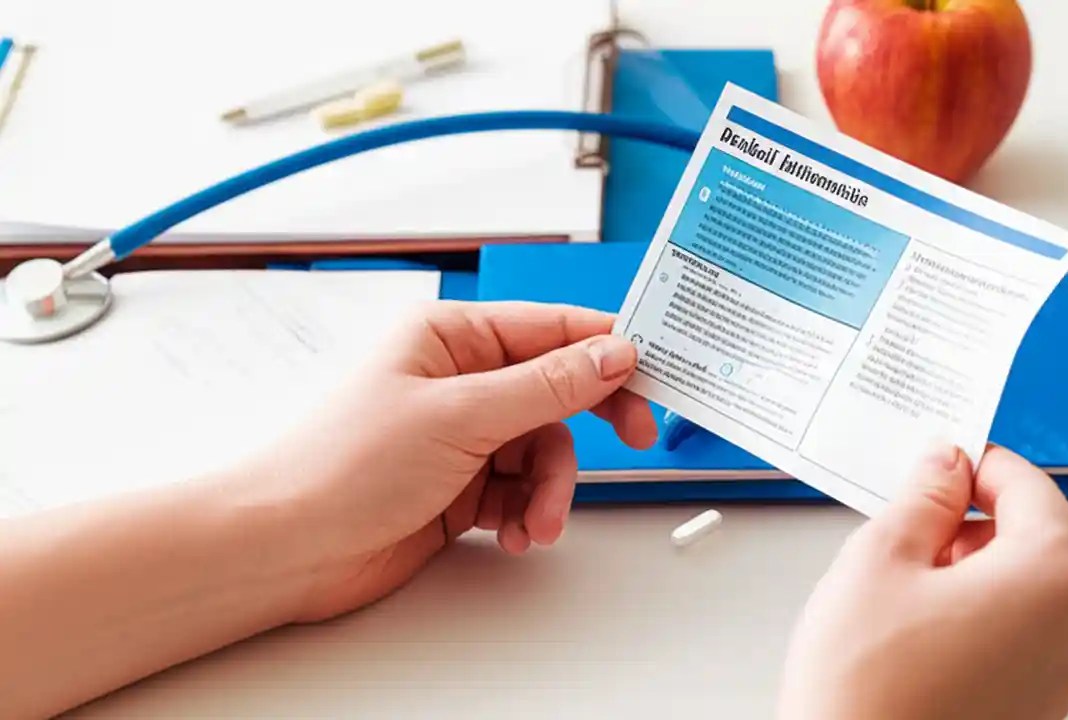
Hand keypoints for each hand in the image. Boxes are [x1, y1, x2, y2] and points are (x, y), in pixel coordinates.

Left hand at [245, 301, 656, 622]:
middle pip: (557, 391)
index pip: (552, 329)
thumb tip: (612, 353)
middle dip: (591, 423)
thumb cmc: (345, 464)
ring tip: (537, 523)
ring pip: (544, 449)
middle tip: (637, 442)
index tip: (654, 375)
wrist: (288, 549)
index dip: (608, 350)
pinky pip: (520, 489)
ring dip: (551, 489)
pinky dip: (527, 513)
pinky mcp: (460, 485)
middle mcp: (461, 379)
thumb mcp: (461, 416)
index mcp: (453, 337)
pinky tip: (516, 534)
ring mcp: (462, 434)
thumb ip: (546, 386)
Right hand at [777, 445, 1067, 719]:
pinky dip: (976, 617)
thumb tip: (944, 465)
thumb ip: (923, 497)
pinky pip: (1019, 636)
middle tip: (905, 531)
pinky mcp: (1039, 709)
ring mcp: (1065, 678)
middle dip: (969, 525)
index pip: (1029, 487)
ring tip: (900, 592)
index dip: (977, 463)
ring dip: (970, 572)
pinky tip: (915, 631)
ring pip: (1024, 589)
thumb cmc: (867, 691)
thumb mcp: (880, 558)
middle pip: (1033, 539)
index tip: (943, 458)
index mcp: (1055, 578)